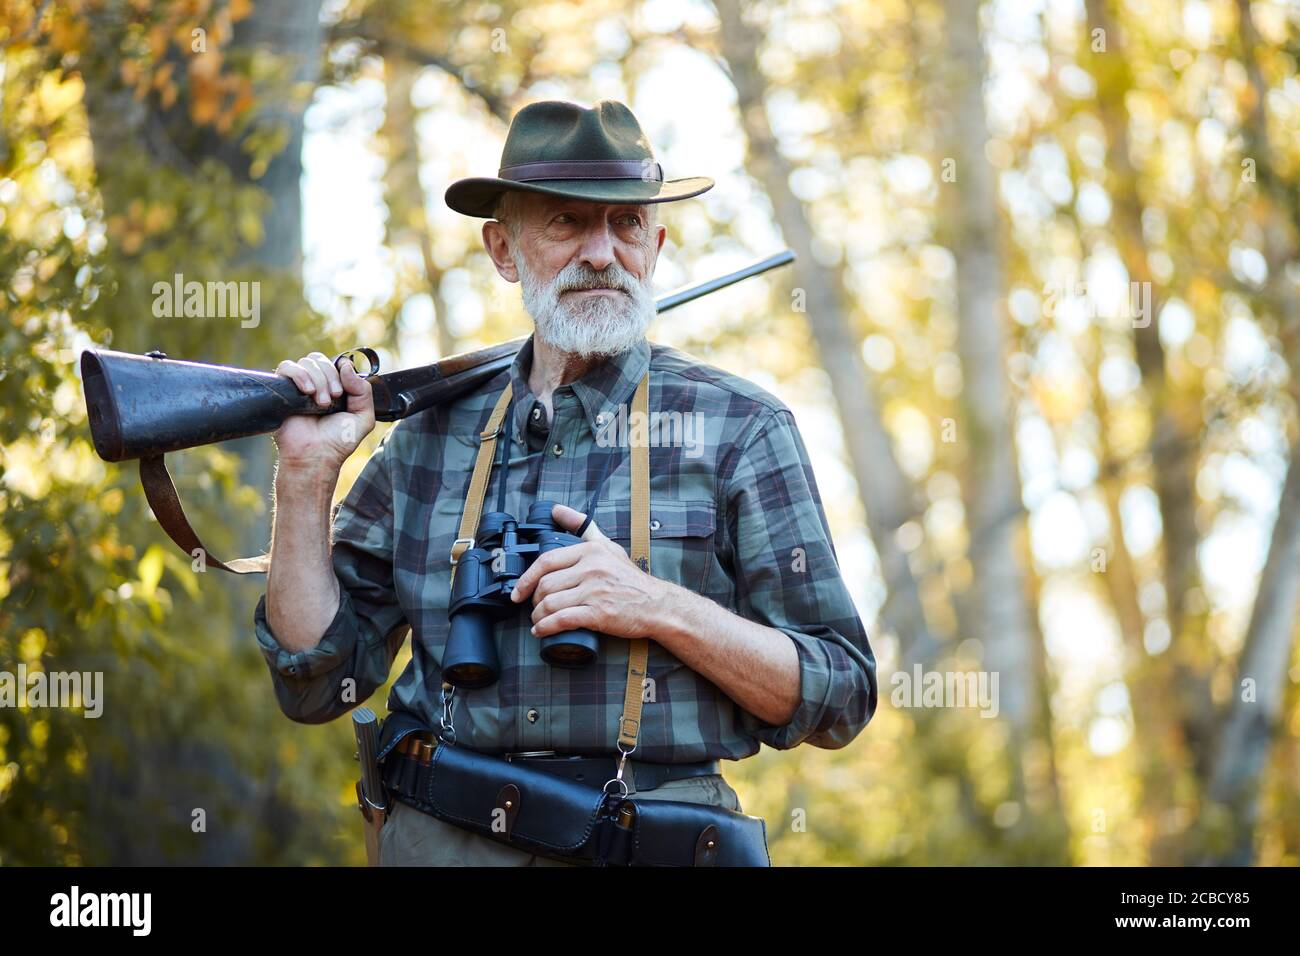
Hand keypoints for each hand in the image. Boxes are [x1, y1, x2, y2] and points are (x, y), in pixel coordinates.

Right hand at [272, 351, 375, 472]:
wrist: (315, 456)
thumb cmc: (337, 442)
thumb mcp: (363, 418)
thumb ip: (363, 391)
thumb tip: (346, 365)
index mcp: (335, 388)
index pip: (336, 364)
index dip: (340, 372)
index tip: (342, 392)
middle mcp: (316, 385)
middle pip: (320, 359)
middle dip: (329, 377)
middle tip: (332, 400)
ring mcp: (298, 387)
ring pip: (306, 362)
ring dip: (317, 379)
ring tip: (321, 403)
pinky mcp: (282, 390)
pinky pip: (286, 367)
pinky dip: (299, 375)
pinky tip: (307, 392)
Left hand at [510, 504, 665, 640]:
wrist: (656, 605)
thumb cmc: (630, 578)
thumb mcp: (608, 546)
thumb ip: (583, 526)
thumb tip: (557, 510)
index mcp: (590, 551)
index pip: (546, 561)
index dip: (526, 578)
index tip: (518, 591)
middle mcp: (591, 568)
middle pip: (545, 585)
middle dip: (533, 600)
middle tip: (534, 608)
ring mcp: (595, 591)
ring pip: (550, 603)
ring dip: (537, 616)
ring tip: (538, 621)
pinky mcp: (598, 613)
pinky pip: (561, 620)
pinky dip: (546, 628)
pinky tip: (541, 631)